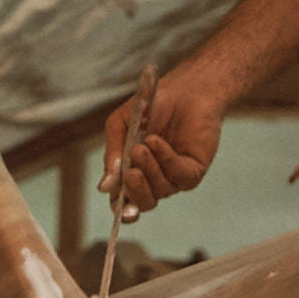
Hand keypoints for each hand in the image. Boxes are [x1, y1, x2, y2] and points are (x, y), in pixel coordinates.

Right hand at [99, 66, 224, 223]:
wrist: (183, 89)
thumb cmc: (151, 106)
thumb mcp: (121, 125)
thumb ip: (112, 154)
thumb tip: (105, 187)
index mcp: (133, 172)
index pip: (125, 201)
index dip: (121, 209)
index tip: (118, 207)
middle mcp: (155, 180)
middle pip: (144, 203)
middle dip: (135, 190)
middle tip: (131, 173)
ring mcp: (174, 177)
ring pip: (161, 190)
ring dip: (149, 169)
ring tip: (142, 146)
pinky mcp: (193, 170)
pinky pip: (179, 176)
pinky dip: (165, 160)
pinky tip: (156, 142)